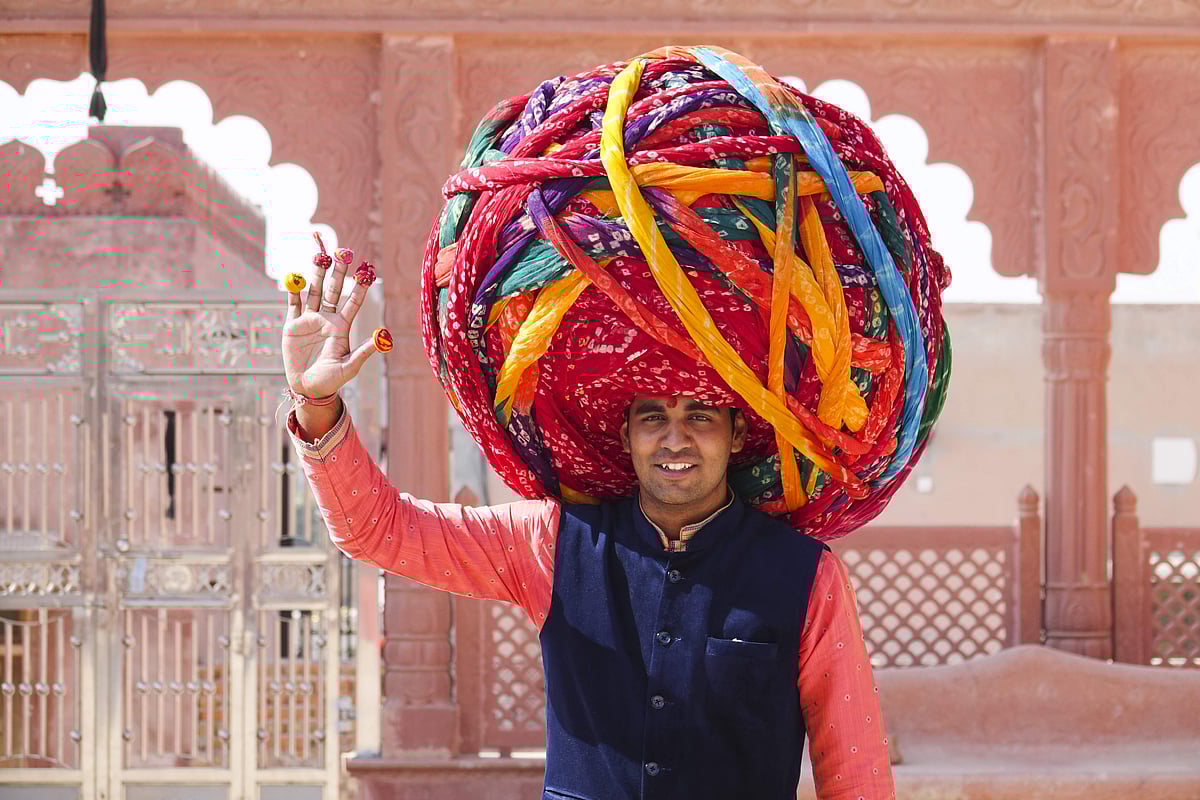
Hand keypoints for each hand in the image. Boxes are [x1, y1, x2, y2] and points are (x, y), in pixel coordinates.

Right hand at [282, 232, 390, 399]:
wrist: (308, 388)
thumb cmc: (332, 380)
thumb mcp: (350, 366)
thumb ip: (365, 351)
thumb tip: (384, 337)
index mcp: (342, 326)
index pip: (353, 302)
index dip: (359, 287)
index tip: (366, 271)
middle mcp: (327, 318)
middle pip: (333, 290)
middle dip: (338, 272)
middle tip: (343, 252)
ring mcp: (309, 320)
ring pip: (314, 291)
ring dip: (317, 274)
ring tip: (320, 255)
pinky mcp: (292, 325)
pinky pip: (293, 303)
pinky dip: (293, 290)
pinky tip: (295, 277)